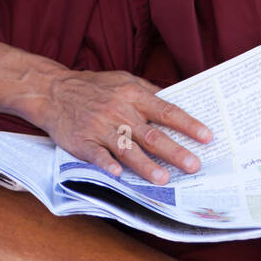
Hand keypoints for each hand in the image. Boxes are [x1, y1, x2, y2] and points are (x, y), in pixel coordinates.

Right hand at [40, 69, 211, 183]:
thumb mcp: (124, 80)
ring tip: (163, 179)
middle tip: (194, 166)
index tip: (207, 137)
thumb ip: (149, 93)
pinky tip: (117, 174)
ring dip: (145, 164)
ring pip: (126, 147)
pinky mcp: (82, 141)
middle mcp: (119, 111)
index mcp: (133, 95)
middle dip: (174, 151)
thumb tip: (178, 103)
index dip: (188, 124)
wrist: (53, 91)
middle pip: (151, 134)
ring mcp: (100, 127)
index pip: (166, 111)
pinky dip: (106, 164)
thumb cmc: (94, 88)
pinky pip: (96, 154)